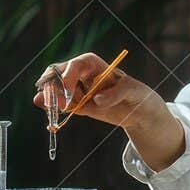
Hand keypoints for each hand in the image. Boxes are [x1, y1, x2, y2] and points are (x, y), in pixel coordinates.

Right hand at [34, 53, 158, 129]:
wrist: (139, 112)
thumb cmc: (137, 94)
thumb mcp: (133, 90)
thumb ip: (117, 92)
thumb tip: (97, 99)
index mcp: (94, 65)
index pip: (76, 64)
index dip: (69, 74)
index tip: (68, 90)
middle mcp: (82, 76)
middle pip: (60, 74)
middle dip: (52, 85)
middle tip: (50, 99)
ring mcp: (78, 91)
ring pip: (57, 91)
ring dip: (49, 99)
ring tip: (51, 110)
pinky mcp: (78, 106)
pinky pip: (62, 107)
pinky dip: (54, 112)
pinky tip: (51, 124)